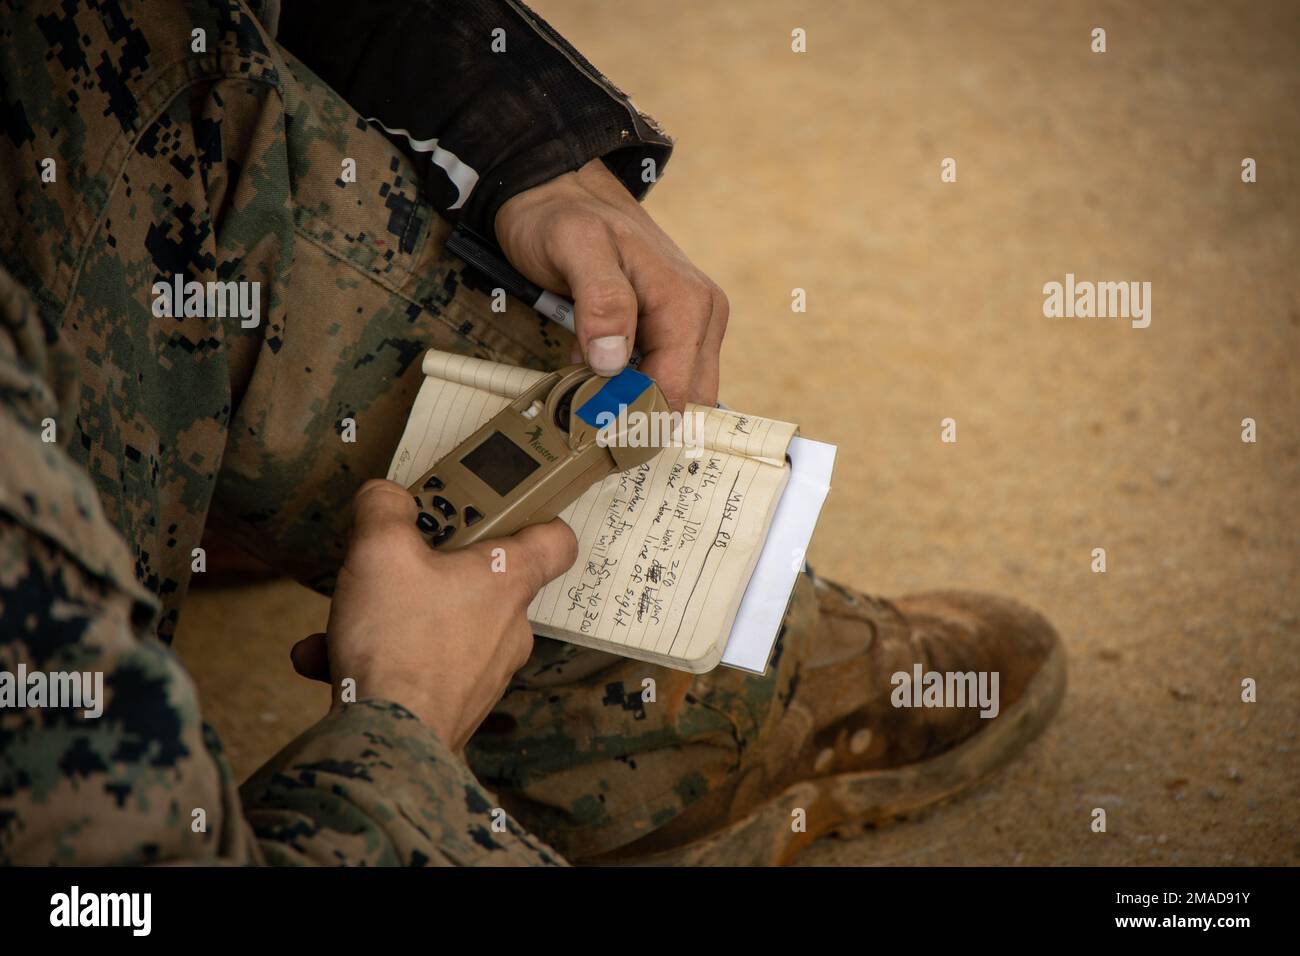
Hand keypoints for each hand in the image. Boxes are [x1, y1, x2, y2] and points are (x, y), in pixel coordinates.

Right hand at [290, 480, 576, 749]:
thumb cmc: (399, 640)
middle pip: (483, 583)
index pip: (557, 542)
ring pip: (438, 627)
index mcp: (508, 581)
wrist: (389, 742)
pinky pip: (417, 668)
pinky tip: (323, 660)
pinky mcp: (456, 706)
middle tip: (394, 562)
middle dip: (431, 571)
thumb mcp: (379, 551)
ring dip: (388, 620)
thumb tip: (387, 494)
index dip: (537, 519)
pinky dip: (377, 661)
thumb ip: (384, 508)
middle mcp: (509, 628)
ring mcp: (485, 672)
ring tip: (342, 621)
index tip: (504, 511)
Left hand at [494, 158, 728, 411]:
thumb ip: (600, 301)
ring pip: (677, 392)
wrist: (558, 187)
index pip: (674, 389)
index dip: (634, 415)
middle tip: (586, 412)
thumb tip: (614, 362)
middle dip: (638, 414)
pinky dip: (632, 385)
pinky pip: (664, 374)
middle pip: (684, 399)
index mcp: (687, 302)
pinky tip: (598, 371)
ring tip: (587, 388)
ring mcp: (694, 322)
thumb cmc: (561, 216)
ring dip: (634, 401)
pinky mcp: (676, 327)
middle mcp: (703, 314)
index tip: (591, 424)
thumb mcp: (574, 247)